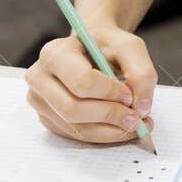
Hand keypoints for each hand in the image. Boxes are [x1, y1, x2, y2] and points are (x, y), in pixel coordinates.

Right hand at [24, 27, 157, 143]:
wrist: (90, 50)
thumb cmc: (106, 46)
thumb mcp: (129, 47)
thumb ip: (142, 73)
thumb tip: (141, 108)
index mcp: (55, 53)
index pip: (81, 81)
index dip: (110, 93)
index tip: (129, 95)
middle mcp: (39, 78)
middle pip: (73, 109)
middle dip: (110, 116)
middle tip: (137, 118)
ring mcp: (40, 101)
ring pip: (75, 128)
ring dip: (110, 131)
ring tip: (134, 124)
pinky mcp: (48, 118)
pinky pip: (75, 135)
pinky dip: (102, 135)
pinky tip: (119, 125)